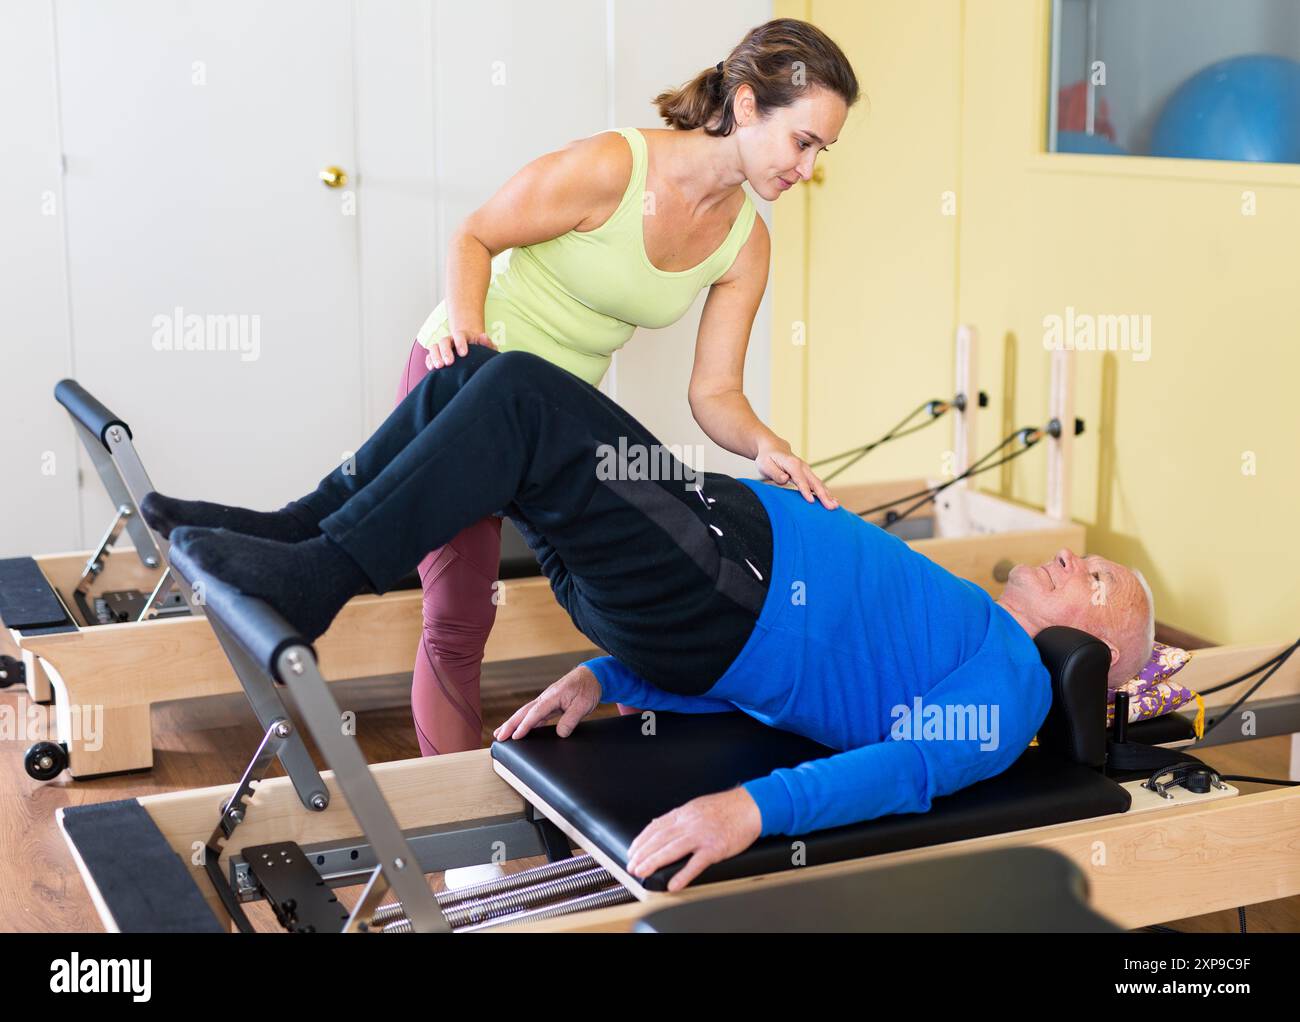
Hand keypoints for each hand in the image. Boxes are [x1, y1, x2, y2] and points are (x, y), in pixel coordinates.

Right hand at [426, 328, 496, 369]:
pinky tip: (432, 368)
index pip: (459, 335)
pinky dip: (429, 361)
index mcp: (463, 336)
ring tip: (439, 367)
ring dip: (435, 356)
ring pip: (434, 347)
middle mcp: (450, 340)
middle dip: (445, 351)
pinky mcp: (436, 356)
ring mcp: (441, 347)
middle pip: (444, 341)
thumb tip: (483, 336)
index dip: (460, 343)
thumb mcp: (486, 347)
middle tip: (449, 362)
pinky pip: (429, 356)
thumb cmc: (480, 351)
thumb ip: (487, 343)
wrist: (471, 354)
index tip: (464, 354)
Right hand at [493, 664, 600, 741]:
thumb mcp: (584, 704)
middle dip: (510, 724)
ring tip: (501, 734)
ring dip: (513, 723)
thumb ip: (571, 719)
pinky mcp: (549, 703)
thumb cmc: (587, 687)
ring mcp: (546, 700)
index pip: (535, 713)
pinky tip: (519, 729)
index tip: (515, 736)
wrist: (591, 675)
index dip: (524, 726)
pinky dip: (524, 721)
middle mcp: (546, 697)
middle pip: (524, 712)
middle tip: (499, 736)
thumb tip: (560, 733)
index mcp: (552, 696)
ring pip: (526, 713)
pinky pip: (534, 714)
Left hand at [626, 788, 762, 891]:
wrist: (750, 806)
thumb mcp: (696, 806)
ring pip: (671, 850)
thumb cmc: (726, 807)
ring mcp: (701, 836)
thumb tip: (658, 823)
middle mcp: (689, 823)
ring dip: (654, 862)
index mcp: (684, 814)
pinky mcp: (715, 848)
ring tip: (643, 872)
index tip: (632, 851)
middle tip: (631, 865)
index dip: (641, 840)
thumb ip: (678, 816)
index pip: (656, 827)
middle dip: (642, 853)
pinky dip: (683, 874)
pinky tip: (673, 884)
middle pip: (659, 839)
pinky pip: (696, 863)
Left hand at [756, 440, 838, 509]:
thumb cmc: (767, 458)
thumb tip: (785, 479)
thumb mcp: (765, 464)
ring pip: (819, 483)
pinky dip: (825, 492)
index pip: (800, 480)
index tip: (811, 502)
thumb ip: (775, 473)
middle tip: (831, 506)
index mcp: (792, 464)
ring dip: (828, 495)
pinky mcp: (807, 474)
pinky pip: (818, 484)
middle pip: (814, 482)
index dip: (805, 491)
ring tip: (835, 506)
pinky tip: (831, 500)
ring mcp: (806, 470)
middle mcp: (802, 466)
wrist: (773, 448)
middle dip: (823, 495)